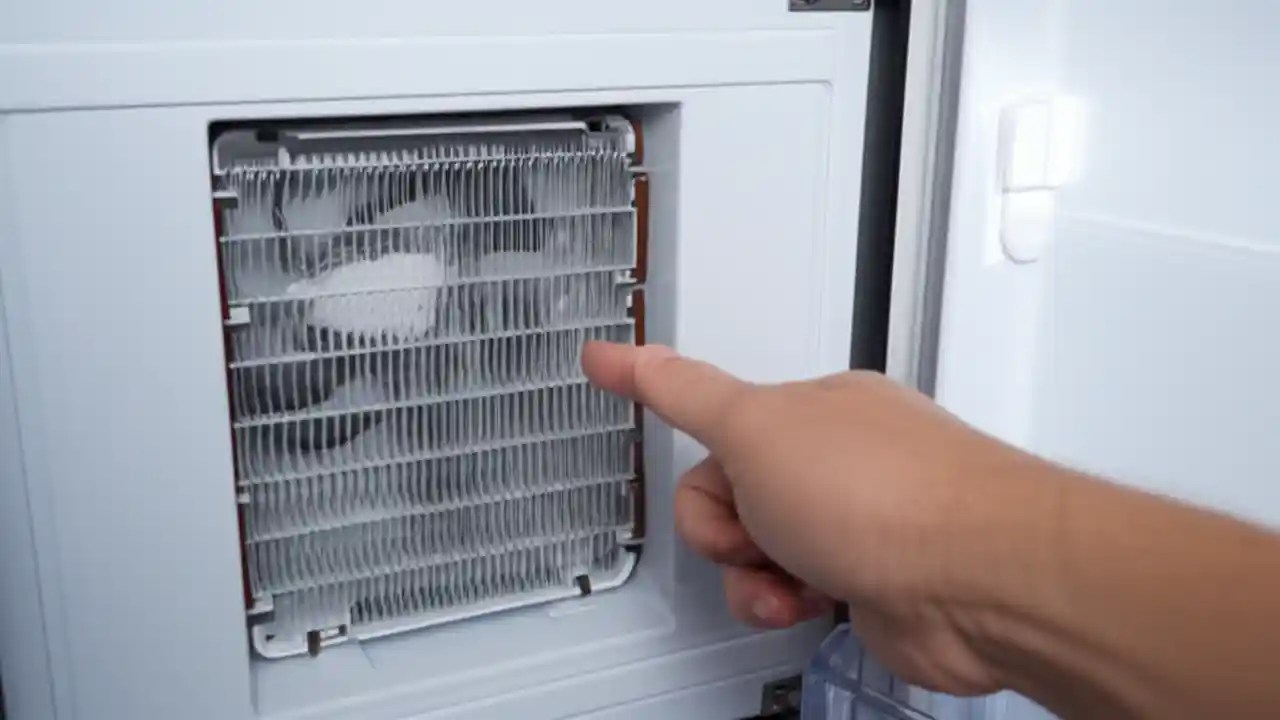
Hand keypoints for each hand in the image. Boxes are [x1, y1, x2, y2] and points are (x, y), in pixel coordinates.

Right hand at [582, 342, 1054, 695]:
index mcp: (814, 407)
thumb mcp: (755, 429)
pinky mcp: (868, 584)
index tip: (617, 367)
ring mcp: (856, 523)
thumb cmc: (888, 495)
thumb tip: (626, 352)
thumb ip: (683, 393)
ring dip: (751, 572)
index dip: (668, 397)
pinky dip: (783, 601)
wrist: (977, 580)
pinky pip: (789, 592)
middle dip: (722, 522)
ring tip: (788, 574)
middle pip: (726, 490)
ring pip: (754, 550)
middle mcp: (838, 459)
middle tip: (753, 526)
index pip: (715, 407)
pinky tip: (807, 601)